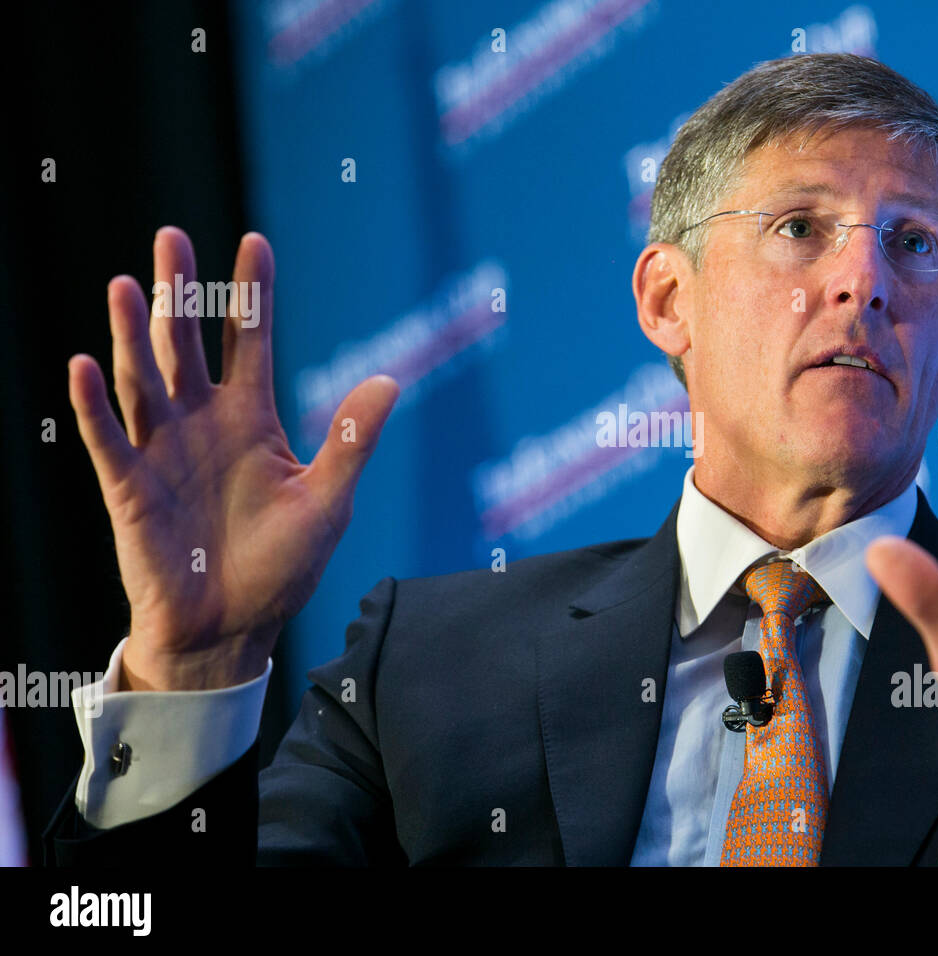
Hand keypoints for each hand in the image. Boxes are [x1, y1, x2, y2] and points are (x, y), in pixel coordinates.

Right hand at [68, 227, 399, 689]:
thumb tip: (391, 380)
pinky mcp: (129, 488)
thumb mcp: (327, 501)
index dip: (251, 295)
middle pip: (186, 344)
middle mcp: (202, 424)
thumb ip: (350, 440)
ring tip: (123, 283)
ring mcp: (162, 452)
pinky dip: (94, 405)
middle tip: (171, 237)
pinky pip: (108, 440)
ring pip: (143, 380)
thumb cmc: (281, 567)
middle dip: (179, 293)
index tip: (255, 242)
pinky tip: (84, 364)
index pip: (250, 342)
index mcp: (251, 421)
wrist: (231, 630)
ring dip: (131, 334)